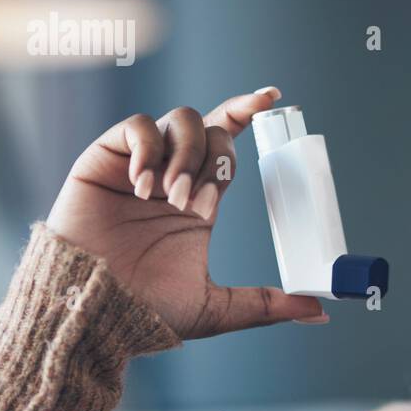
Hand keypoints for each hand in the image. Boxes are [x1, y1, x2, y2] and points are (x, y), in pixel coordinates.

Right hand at [46, 86, 327, 338]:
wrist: (90, 312)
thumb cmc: (145, 310)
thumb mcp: (215, 308)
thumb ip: (265, 304)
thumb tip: (320, 313)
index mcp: (201, 198)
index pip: (229, 141)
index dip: (248, 112)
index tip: (272, 97)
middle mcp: (173, 174)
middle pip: (212, 129)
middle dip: (214, 162)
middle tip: (197, 207)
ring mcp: (139, 164)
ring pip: (179, 121)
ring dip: (186, 157)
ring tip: (171, 199)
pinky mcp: (104, 160)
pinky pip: (135, 127)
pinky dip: (147, 149)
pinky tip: (142, 185)